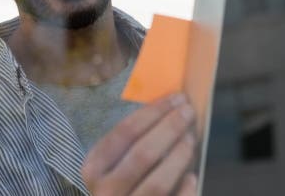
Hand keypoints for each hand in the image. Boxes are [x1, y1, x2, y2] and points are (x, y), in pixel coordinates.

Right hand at [81, 93, 197, 194]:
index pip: (125, 132)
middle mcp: (104, 192)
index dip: (154, 112)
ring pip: (157, 183)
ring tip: (191, 140)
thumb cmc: (120, 186)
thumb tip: (169, 108)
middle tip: (188, 112)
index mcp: (93, 169)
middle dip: (170, 128)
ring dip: (179, 157)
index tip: (177, 98)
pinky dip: (184, 190)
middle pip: (143, 153)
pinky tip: (191, 177)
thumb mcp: (113, 164)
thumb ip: (132, 142)